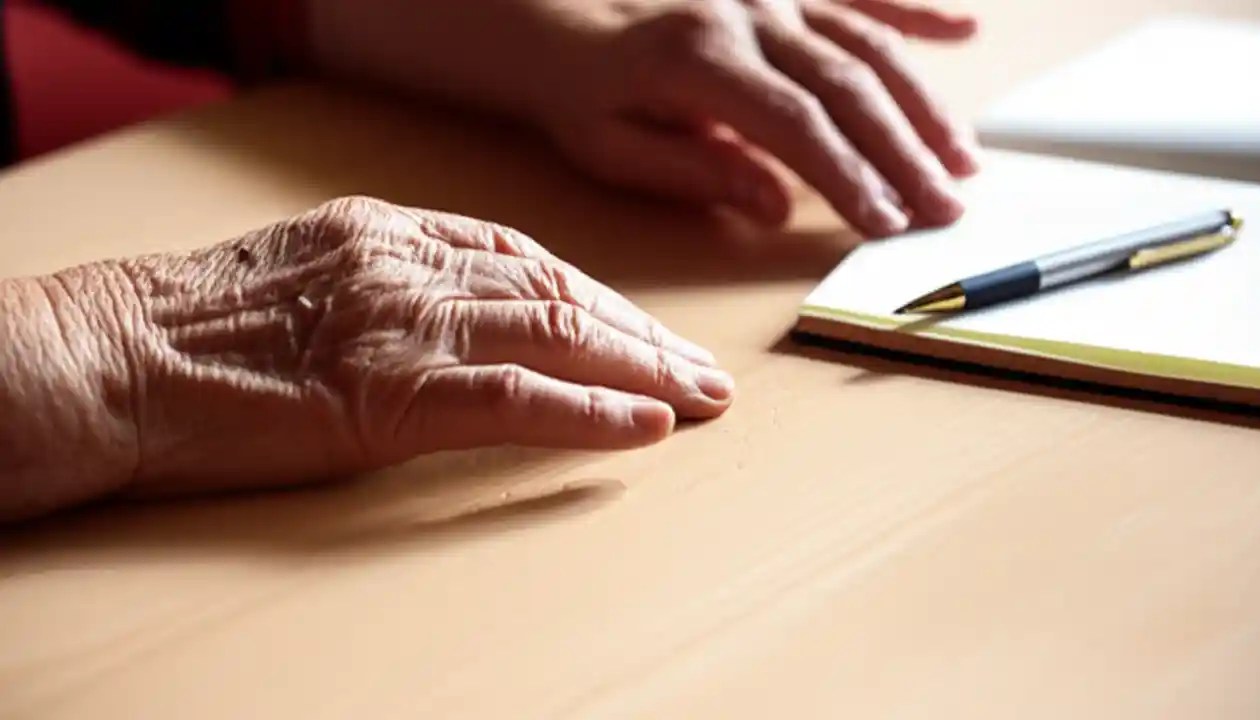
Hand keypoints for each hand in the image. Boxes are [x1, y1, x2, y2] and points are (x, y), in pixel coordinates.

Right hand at [0, 197, 730, 518]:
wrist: (110, 355)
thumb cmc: (191, 324)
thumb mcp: (302, 273)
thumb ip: (385, 282)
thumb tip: (454, 313)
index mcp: (390, 230)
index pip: (525, 256)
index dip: (598, 296)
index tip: (643, 330)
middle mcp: (410, 264)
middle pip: (560, 288)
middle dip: (642, 334)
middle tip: (702, 367)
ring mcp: (403, 323)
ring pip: (557, 332)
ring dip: (642, 369)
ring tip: (700, 396)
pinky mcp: (388, 393)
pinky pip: (516, 398)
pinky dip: (591, 412)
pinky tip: (646, 425)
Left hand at [308, 0, 980, 236]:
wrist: (554, 12)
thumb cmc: (579, 89)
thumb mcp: (611, 146)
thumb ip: (693, 173)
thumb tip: (774, 208)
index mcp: (701, 59)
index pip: (797, 126)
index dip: (849, 177)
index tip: (888, 224)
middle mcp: (748, 12)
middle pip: (849, 87)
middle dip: (906, 153)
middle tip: (947, 210)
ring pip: (868, 42)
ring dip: (922, 102)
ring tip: (964, 161)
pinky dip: (914, 9)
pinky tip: (964, 30)